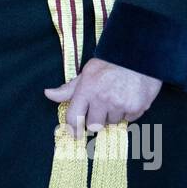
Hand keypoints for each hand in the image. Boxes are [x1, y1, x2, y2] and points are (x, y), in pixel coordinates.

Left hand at [43, 57, 160, 139]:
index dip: (73, 129)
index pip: (74, 118)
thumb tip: (48, 94)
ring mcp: (120, 104)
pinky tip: (129, 97)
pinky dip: (129, 112)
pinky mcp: (137, 107)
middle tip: (102, 106)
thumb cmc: (110, 63)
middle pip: (93, 125)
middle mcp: (102, 99)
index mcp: (87, 90)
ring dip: (113, 114)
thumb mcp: (87, 73)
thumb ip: (69, 89)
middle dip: (96, 119)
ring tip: (118, 96)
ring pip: (112, 123)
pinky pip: (129, 119)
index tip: (76, 134)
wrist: (139, 53)